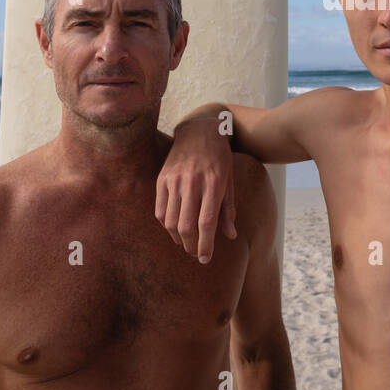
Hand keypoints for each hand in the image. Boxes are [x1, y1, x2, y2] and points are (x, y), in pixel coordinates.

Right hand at [155, 116, 235, 262]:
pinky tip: (174, 228)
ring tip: (185, 243)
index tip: (205, 259)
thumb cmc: (219, 158)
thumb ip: (228, 209)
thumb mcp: (229, 181)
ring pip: (171, 221)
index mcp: (213, 183)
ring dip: (178, 238)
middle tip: (195, 253)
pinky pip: (160, 210)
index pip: (207, 223)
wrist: (199, 130)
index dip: (205, 245)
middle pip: (187, 226)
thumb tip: (230, 236)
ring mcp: (174, 180)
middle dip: (191, 246)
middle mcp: (192, 182)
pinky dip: (166, 225)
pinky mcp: (162, 178)